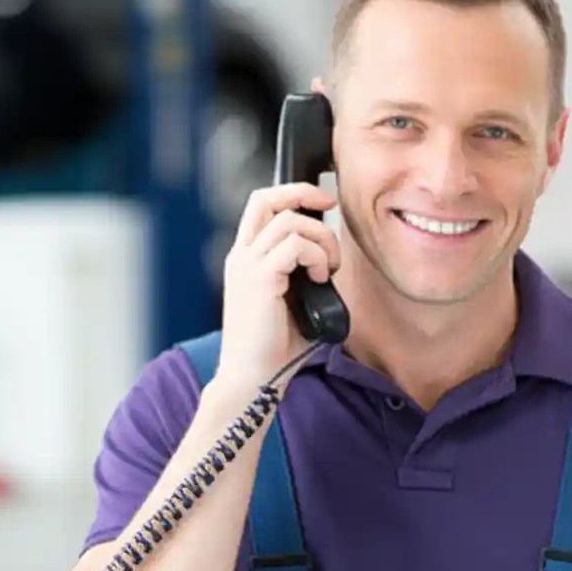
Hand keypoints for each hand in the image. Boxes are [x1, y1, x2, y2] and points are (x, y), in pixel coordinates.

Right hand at [217, 182, 339, 379]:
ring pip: (289, 222)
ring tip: (327, 268)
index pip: (262, 207)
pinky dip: (316, 257)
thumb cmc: (272, 348)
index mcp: (245, 260)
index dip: (293, 195)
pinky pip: (296, 246)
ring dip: (320, 239)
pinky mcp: (259, 278)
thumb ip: (303, 275)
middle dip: (303, 192)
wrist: (251, 378)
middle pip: (265, 199)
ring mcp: (247, 266)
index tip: (323, 204)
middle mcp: (241, 257)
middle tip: (329, 206)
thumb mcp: (292, 301)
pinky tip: (320, 279)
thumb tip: (330, 260)